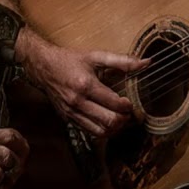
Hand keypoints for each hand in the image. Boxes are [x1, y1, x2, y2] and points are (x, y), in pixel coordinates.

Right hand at [15, 28, 145, 137]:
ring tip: (119, 119)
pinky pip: (89, 132)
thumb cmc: (69, 60)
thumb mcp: (95, 56)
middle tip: (128, 113)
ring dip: (114, 128)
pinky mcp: (68, 119)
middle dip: (124, 119)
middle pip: (109, 121)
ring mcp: (72, 112)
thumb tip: (146, 63)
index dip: (127, 106)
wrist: (43, 67)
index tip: (130, 102)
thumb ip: (122, 61)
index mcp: (86, 85)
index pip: (114, 104)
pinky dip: (102, 130)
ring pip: (100, 132)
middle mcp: (78, 102)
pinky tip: (106, 121)